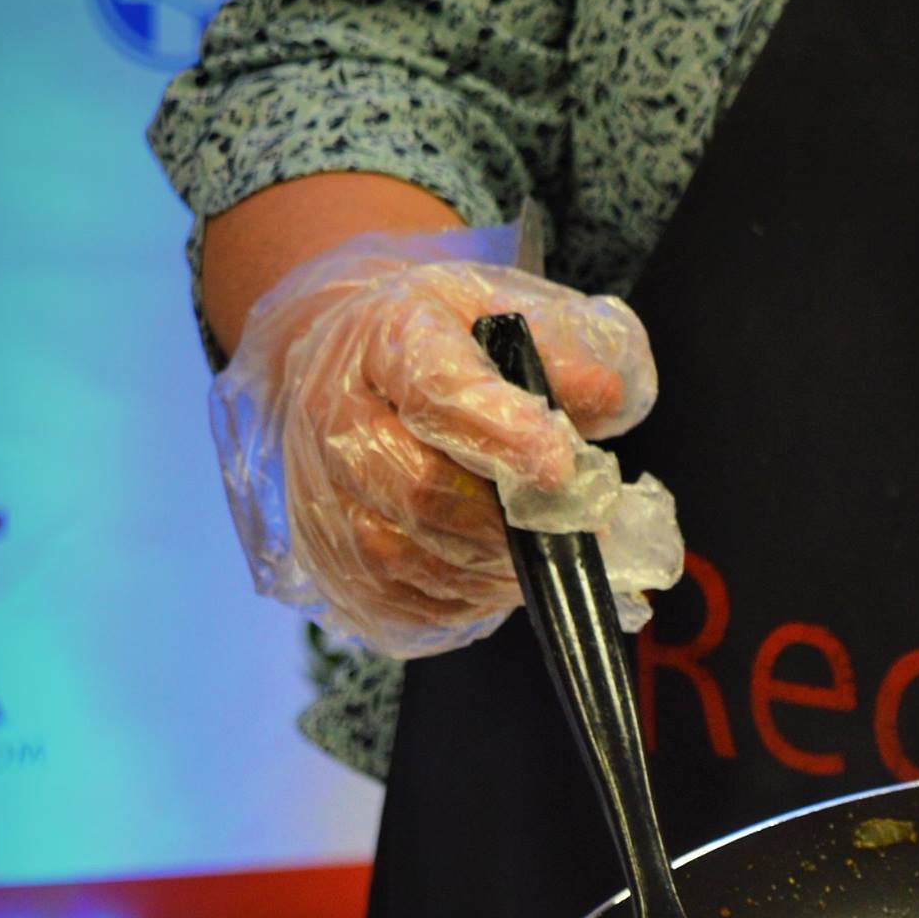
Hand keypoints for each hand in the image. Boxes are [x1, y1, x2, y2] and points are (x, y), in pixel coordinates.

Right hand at [212, 231, 676, 656]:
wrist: (352, 366)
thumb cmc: (447, 343)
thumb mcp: (512, 315)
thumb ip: (564, 348)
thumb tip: (602, 392)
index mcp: (385, 338)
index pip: (438, 389)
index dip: (502, 434)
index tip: (561, 466)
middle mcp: (331, 414)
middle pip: (417, 488)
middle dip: (506, 522)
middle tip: (573, 529)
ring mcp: (317, 491)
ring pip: (402, 555)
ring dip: (486, 569)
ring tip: (539, 556)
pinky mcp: (323, 556)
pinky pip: (390, 601)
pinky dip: (454, 603)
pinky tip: (492, 579)